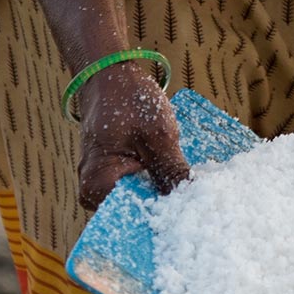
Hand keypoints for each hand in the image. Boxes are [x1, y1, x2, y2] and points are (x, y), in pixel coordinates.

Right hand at [75, 63, 189, 210]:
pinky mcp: (114, 176)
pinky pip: (139, 188)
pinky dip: (158, 185)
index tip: (194, 218)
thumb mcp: (158, 135)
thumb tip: (194, 200)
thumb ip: (173, 171)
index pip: (134, 219)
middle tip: (199, 205)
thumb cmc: (127, 99)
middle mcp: (94, 194)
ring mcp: (103, 185)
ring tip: (190, 192)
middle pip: (137, 213)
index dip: (165, 219)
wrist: (109, 74)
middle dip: (167, 209)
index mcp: (97, 187)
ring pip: (140, 200)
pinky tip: (178, 181)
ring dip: (164, 195)